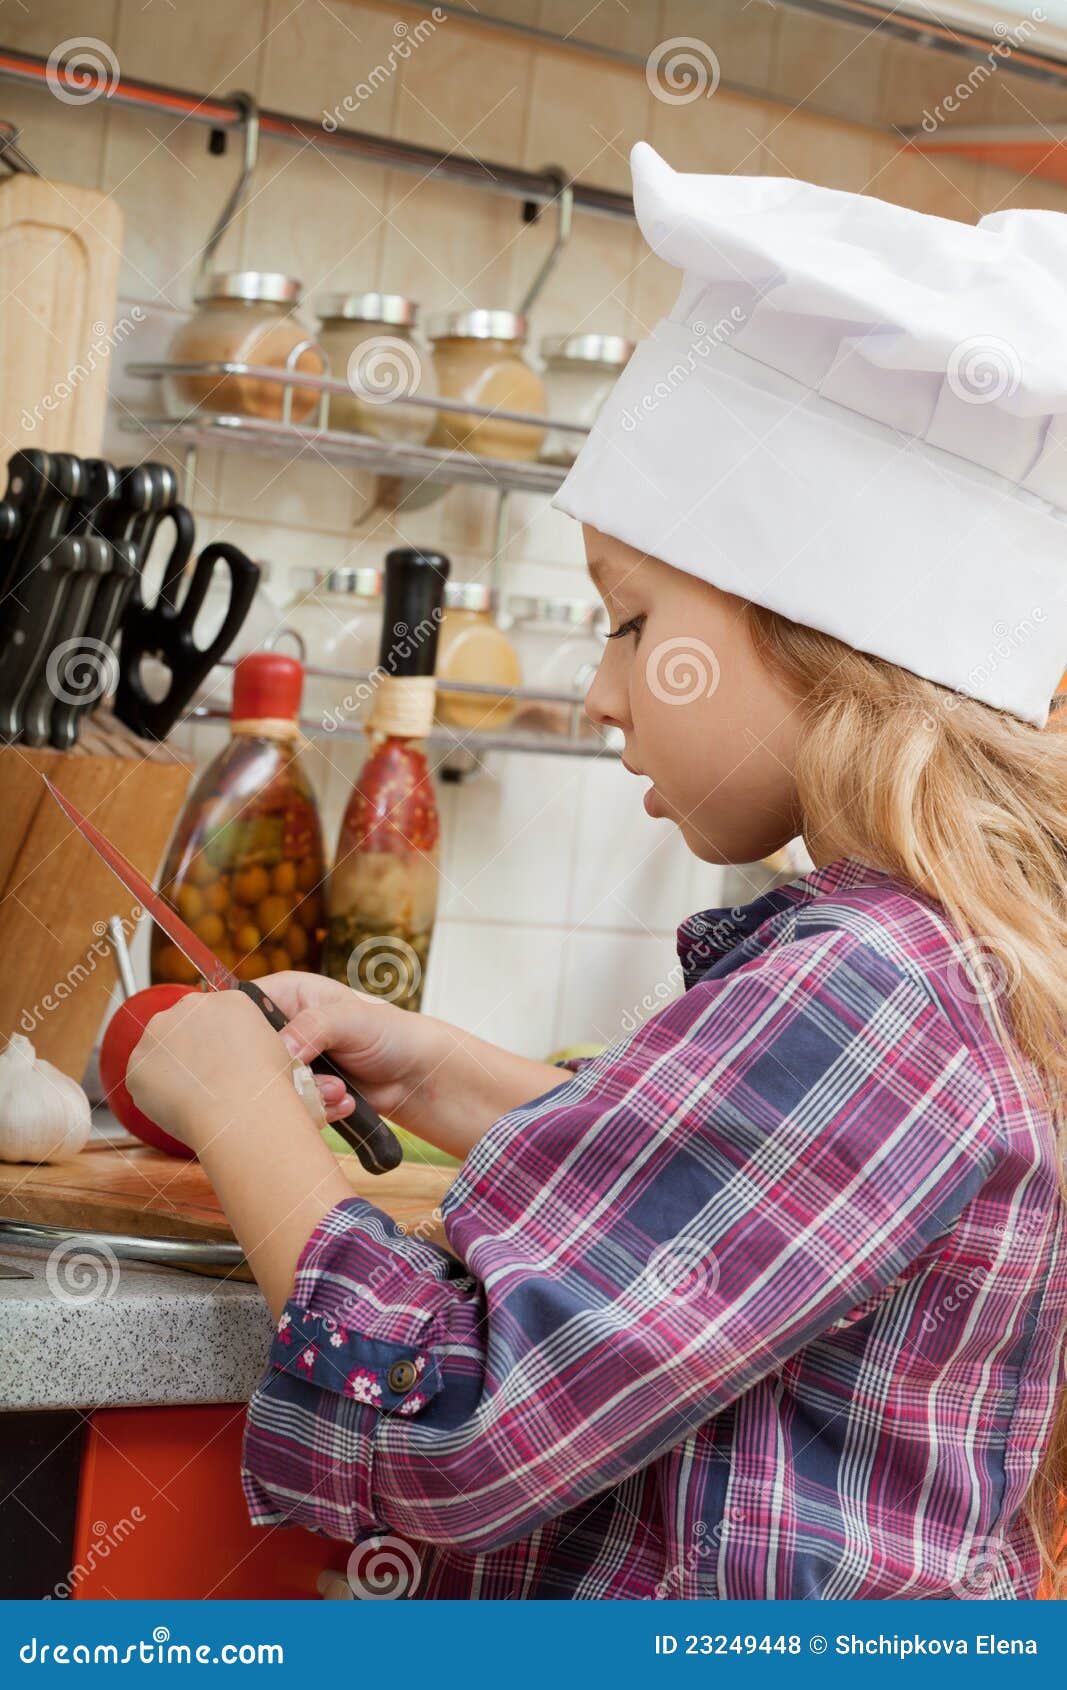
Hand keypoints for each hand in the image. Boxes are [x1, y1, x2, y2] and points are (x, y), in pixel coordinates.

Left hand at [127, 989, 295, 1151]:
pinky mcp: (138, 1061)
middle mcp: (190, 1006)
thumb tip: (235, 1053)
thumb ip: (246, 1039)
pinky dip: (156, 1093)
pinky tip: (180, 1105)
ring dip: (170, 1068)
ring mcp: (160, 1032)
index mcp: (228, 999)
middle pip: (182, 1025)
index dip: (214, 1040)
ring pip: (159, 1050)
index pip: (212, 1014)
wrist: (242, 1112)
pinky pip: (144, 1078)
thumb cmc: (264, 1087)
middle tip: (206, 1081)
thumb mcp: (271, 1048)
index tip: (219, 1060)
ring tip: (195, 1096)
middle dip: (188, 1050)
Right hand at [256, 971, 434, 1126]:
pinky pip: (290, 1107)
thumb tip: (283, 1049)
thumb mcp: (352, 1019)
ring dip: (306, 1094)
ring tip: (339, 1089)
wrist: (414, 1074)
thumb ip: (314, 1026)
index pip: (242, 1007)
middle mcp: (283, 1027)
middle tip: (309, 1076)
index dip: (242, 1031)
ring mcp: (290, 1062)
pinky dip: (317, 1109)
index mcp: (287, 994)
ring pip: (270, 1086)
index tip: (264, 1052)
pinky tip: (344, 1100)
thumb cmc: (388, 1032)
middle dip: (283, 1072)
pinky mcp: (300, 1093)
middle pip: (250, 1054)